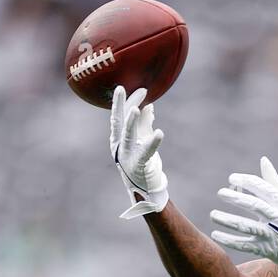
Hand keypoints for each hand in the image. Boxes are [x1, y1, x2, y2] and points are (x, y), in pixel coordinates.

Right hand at [110, 85, 168, 218]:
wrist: (146, 189)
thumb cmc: (142, 163)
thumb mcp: (142, 140)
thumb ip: (144, 123)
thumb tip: (149, 106)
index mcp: (117, 138)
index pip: (118, 116)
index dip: (122, 101)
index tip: (130, 87)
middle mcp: (119, 146)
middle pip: (120, 121)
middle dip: (124, 105)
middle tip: (130, 90)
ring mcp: (126, 156)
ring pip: (128, 135)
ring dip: (132, 121)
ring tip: (137, 108)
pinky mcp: (138, 165)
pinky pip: (146, 152)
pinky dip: (153, 142)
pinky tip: (159, 133)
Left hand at [210, 157, 277, 276]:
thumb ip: (273, 181)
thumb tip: (263, 160)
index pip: (263, 188)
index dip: (246, 182)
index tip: (232, 178)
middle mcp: (277, 218)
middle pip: (255, 206)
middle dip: (236, 199)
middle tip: (220, 192)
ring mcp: (271, 235)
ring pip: (247, 226)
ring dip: (228, 220)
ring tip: (213, 214)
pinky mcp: (265, 249)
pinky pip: (244, 244)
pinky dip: (229, 240)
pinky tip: (216, 234)